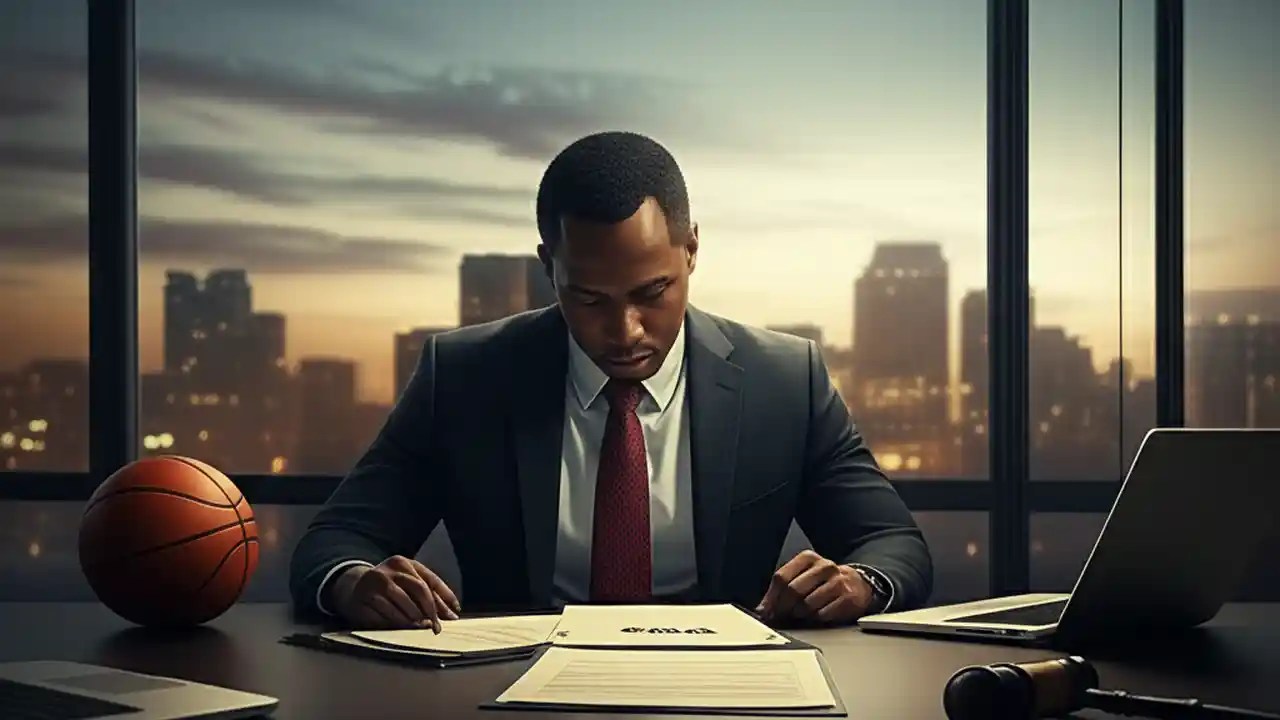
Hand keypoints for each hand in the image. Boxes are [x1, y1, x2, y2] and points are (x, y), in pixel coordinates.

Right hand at [330, 556, 460, 631]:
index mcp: (403, 563)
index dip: (445, 597)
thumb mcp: (407, 583)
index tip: (454, 614)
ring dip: (415, 620)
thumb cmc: (389, 586)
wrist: (353, 586)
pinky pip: (383, 616)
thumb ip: (429, 595)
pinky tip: (402, 630)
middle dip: (431, 610)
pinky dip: (396, 625)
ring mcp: (374, 584)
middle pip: (419, 589)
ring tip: (422, 628)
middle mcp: (389, 570)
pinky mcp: (362, 600)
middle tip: (436, 627)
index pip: (429, 580)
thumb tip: (452, 615)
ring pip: (401, 604)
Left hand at [756, 550, 872, 625]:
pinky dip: (816, 618)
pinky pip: (823, 614)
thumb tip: (763, 610)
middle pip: (793, 590)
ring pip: (807, 604)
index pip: (782, 577)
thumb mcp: (803, 577)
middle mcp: (824, 566)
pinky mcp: (848, 598)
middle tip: (780, 616)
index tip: (765, 610)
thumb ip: (782, 589)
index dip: (771, 597)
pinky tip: (817, 615)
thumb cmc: (824, 583)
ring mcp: (838, 581)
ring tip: (801, 614)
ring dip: (800, 614)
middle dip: (783, 607)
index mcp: (808, 558)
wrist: (857, 585)